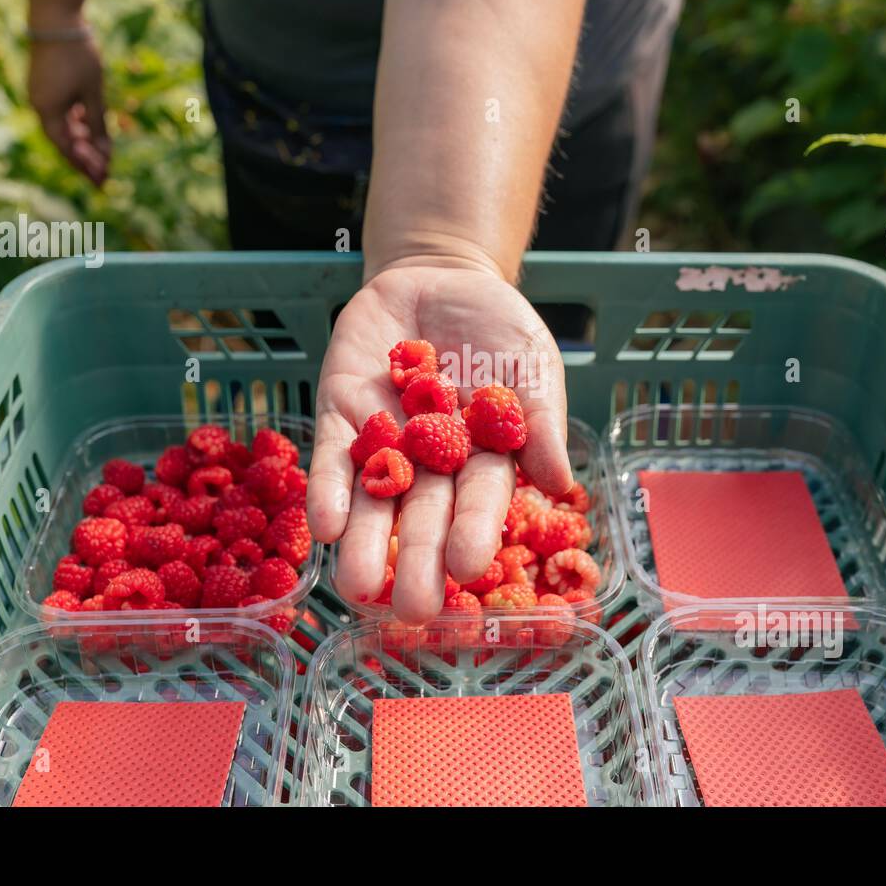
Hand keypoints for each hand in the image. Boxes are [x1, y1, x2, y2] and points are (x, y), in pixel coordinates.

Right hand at [27, 34, 110, 184]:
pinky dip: (76, 122)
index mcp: (48, 112)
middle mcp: (39, 106)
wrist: (55, 17)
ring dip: (82, 140)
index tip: (102, 182)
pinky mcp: (44, 85)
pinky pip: (61, 112)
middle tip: (104, 176)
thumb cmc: (76, 55)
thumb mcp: (93, 93)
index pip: (67, 149)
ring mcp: (40, 95)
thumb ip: (97, 123)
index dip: (86, 166)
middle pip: (64, 142)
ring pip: (63, 127)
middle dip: (86, 158)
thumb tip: (103, 151)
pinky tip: (91, 128)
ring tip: (102, 154)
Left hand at [307, 260, 572, 622]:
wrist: (439, 277)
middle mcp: (431, 464)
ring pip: (372, 501)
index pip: (478, 503)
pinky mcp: (340, 416)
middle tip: (411, 609)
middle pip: (423, 516)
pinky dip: (328, 492)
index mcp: (483, 460)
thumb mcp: (532, 365)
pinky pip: (331, 460)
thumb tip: (560, 481)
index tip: (466, 569)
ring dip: (364, 543)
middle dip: (416, 560)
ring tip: (355, 588)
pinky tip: (325, 526)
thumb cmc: (497, 329)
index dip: (472, 533)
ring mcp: (383, 443)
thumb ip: (541, 419)